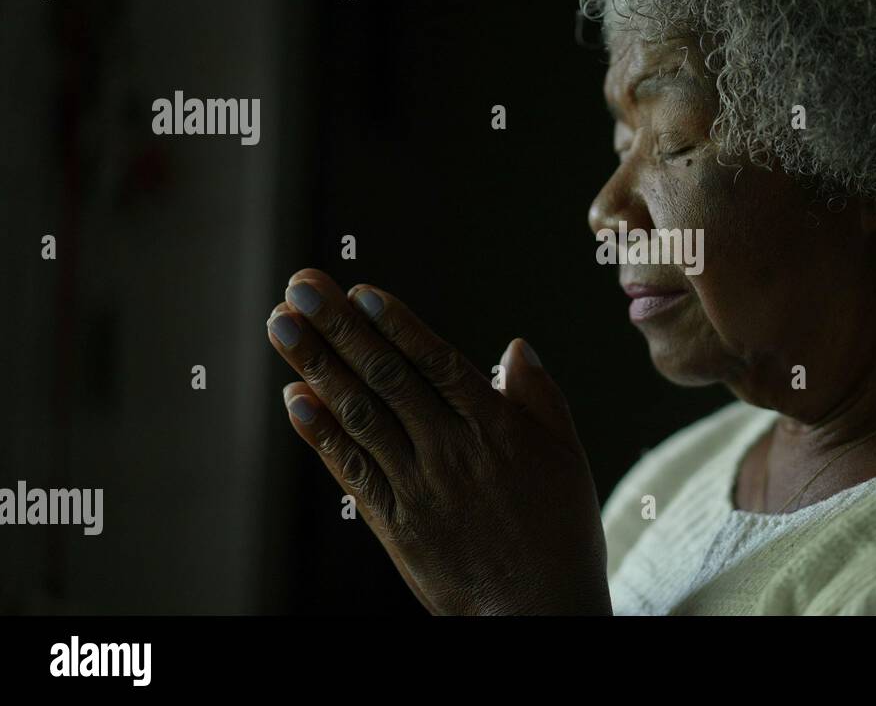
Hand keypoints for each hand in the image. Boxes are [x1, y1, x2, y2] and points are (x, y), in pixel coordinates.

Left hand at [265, 269, 610, 614]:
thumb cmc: (560, 534)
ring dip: (316, 367)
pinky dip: (320, 434)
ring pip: (359, 415)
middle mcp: (451, 450)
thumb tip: (517, 347)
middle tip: (302, 288)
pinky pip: (351, 470)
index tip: (360, 291)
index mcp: (495, 427)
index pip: (436, 362)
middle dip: (339, 328)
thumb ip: (541, 397)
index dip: (396, 325)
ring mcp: (418, 486)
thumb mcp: (568, 456)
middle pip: (386, 377)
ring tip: (283, 327)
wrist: (538, 611)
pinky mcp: (396, 523)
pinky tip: (295, 400)